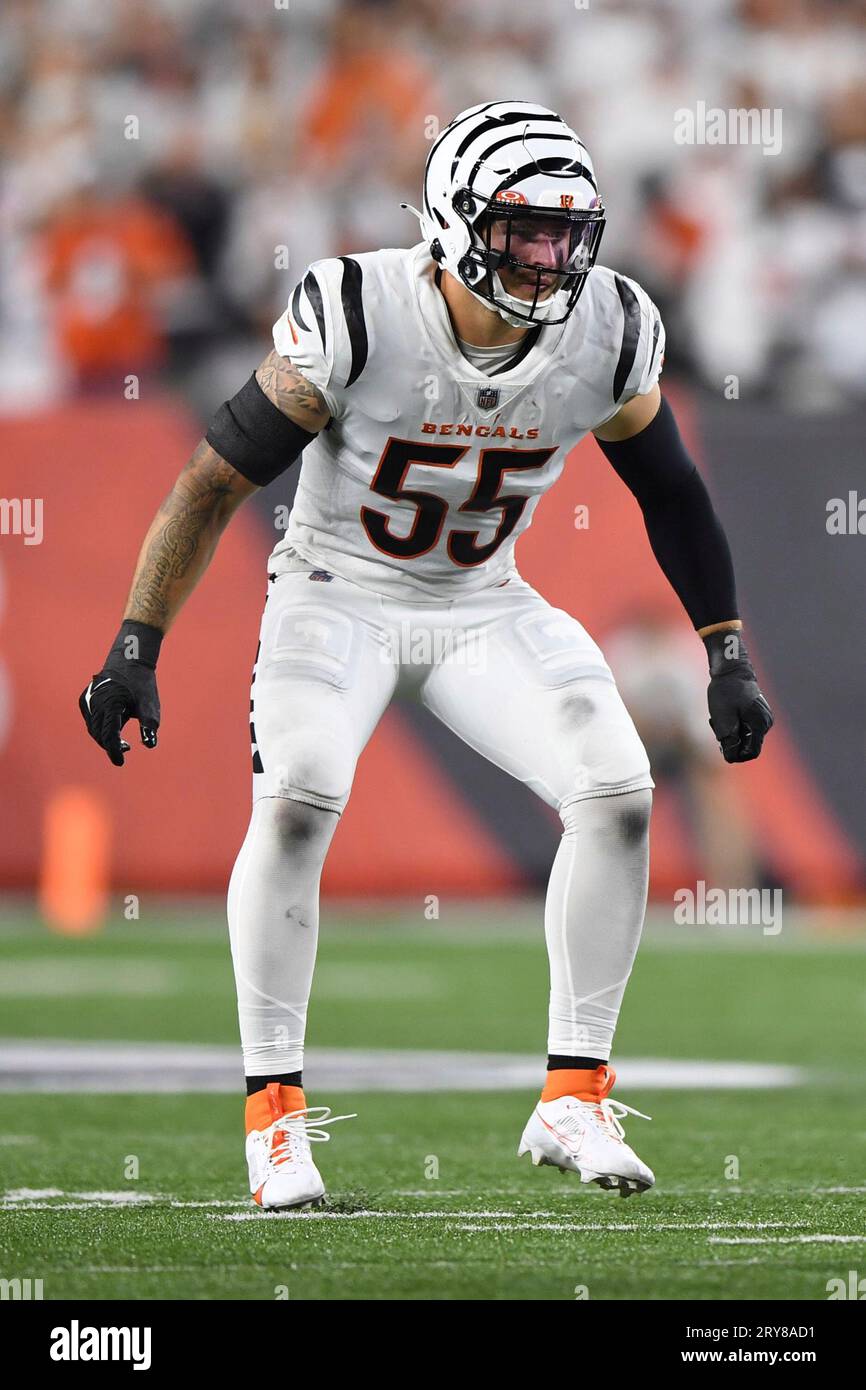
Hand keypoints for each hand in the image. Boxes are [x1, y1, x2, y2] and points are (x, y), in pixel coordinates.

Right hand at [79, 621, 161, 766]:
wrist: (130, 659)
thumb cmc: (142, 683)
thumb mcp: (149, 704)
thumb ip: (149, 724)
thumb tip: (150, 744)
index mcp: (110, 704)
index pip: (109, 736)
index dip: (114, 751)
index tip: (120, 762)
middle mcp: (95, 702)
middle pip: (99, 734)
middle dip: (110, 745)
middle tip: (126, 749)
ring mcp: (88, 700)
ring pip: (93, 728)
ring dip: (105, 738)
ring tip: (123, 743)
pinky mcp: (86, 698)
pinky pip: (90, 720)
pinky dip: (99, 728)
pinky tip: (112, 728)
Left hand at [704, 630, 772, 762]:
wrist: (731, 668)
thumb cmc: (726, 691)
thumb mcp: (723, 718)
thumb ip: (728, 740)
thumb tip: (731, 756)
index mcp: (760, 724)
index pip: (751, 752)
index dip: (735, 753)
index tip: (722, 744)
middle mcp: (766, 723)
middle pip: (748, 744)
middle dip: (731, 740)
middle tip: (717, 726)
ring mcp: (762, 717)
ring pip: (745, 736)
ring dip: (730, 732)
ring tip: (718, 718)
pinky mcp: (756, 712)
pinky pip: (745, 726)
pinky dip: (733, 725)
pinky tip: (724, 714)